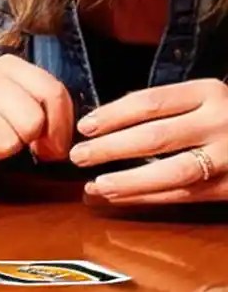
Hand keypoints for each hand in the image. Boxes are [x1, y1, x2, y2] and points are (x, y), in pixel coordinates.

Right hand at [0, 54, 74, 168]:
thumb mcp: (17, 103)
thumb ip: (46, 114)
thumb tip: (56, 149)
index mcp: (9, 65)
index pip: (53, 92)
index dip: (61, 127)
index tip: (51, 145)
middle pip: (31, 121)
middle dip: (25, 140)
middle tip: (11, 140)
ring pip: (6, 143)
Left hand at [70, 79, 227, 203]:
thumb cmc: (227, 117)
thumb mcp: (204, 100)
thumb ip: (166, 107)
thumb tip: (104, 121)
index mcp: (208, 93)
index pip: (149, 102)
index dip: (112, 115)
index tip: (84, 127)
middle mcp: (221, 122)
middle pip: (154, 137)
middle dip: (110, 149)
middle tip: (78, 157)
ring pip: (170, 172)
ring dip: (127, 181)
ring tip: (95, 186)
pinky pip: (184, 194)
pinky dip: (148, 198)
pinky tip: (121, 198)